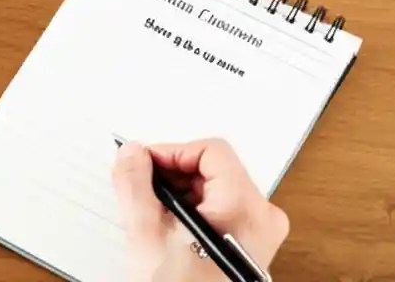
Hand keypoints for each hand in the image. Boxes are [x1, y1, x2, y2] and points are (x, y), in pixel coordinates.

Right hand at [111, 139, 289, 281]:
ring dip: (179, 193)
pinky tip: (166, 228)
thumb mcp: (147, 235)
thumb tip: (132, 154)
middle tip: (141, 188)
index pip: (211, 151)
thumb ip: (135, 184)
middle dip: (172, 174)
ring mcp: (258, 232)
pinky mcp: (248, 243)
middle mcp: (262, 217)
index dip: (172, 151)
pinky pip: (219, 209)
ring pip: (214, 188)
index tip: (143, 163)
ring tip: (152, 214)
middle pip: (213, 169)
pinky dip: (190, 210)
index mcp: (245, 209)